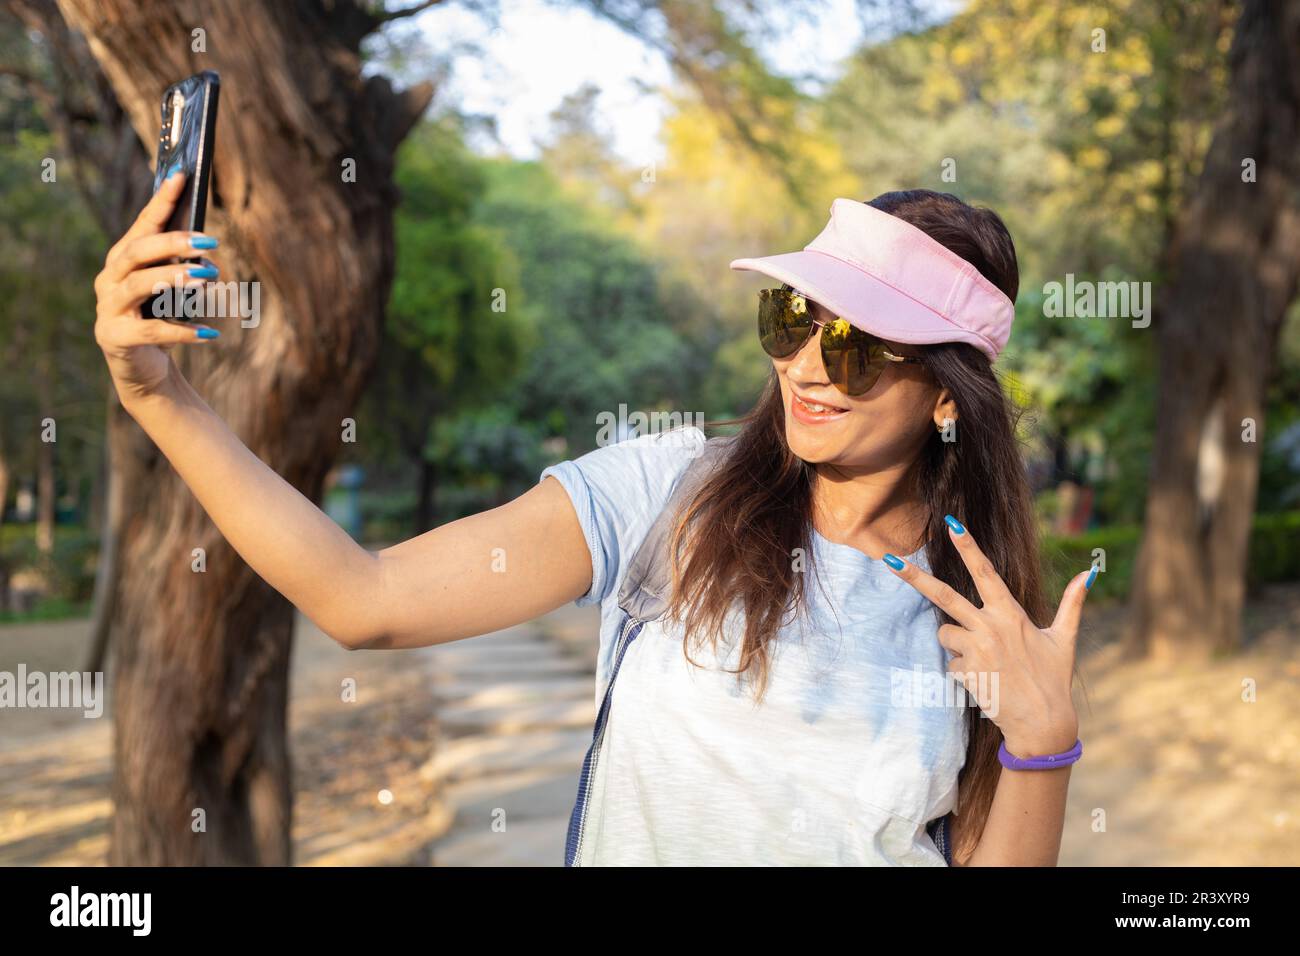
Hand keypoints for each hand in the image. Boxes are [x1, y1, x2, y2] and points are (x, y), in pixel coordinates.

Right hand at [93, 170, 220, 403]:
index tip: (182, 177)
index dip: (161, 202)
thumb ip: (179, 266)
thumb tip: (206, 245)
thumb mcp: (170, 290)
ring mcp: (108, 309)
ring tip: (207, 277)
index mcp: (122, 260)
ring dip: (175, 278)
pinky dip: (182, 332)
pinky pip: (151, 331)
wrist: (143, 368)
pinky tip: (210, 334)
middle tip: (209, 242)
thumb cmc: (159, 319)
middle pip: (137, 252)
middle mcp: (109, 279)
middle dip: (173, 243)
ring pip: (140, 286)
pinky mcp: (115, 338)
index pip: (142, 224)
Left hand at [883, 516, 1089, 757]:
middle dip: (914, 577)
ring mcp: (975, 649)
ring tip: (987, 661)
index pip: (985, 572)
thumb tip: (1088, 574)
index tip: (950, 524)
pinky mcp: (965, 672)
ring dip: (957, 643)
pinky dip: (963, 671)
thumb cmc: (1054, 679)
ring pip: (945, 634)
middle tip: (889, 560)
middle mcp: (989, 627)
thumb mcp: (1064, 638)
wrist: (1043, 723)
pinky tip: (985, 680)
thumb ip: (1071, 604)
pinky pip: (951, 663)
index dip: (968, 546)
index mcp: (1010, 614)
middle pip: (943, 595)